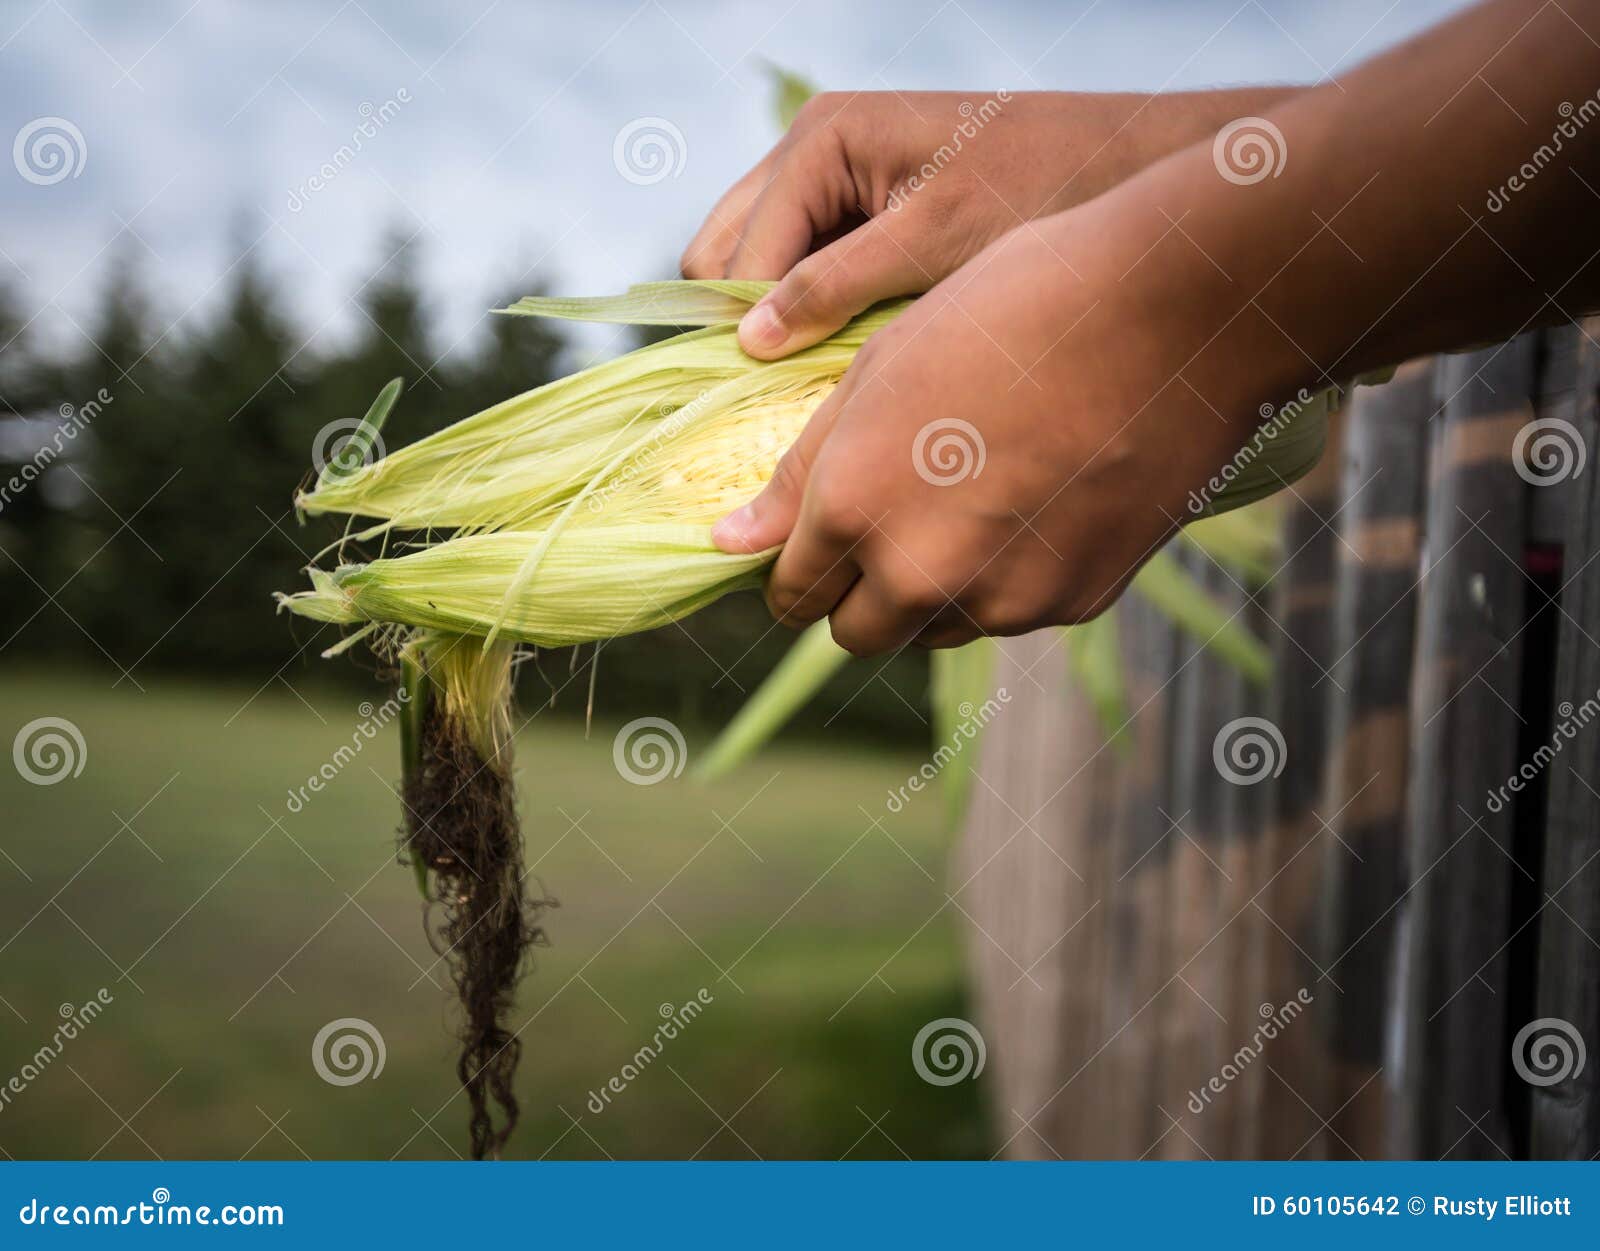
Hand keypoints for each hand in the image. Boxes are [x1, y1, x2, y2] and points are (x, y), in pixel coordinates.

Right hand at [681, 88, 1296, 359]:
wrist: (1132, 166)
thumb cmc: (1044, 188)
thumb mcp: (934, 243)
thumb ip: (835, 287)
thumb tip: (748, 343)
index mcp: (821, 143)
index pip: (732, 255)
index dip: (742, 331)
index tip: (765, 409)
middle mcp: (814, 155)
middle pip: (724, 258)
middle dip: (744, 323)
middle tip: (786, 398)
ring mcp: (838, 188)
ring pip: (760, 272)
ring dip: (776, 324)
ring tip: (817, 386)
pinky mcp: (867, 222)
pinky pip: (806, 276)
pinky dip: (812, 317)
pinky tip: (852, 361)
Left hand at [710, 210, 1288, 654]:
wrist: (1167, 314)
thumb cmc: (1010, 311)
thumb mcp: (881, 369)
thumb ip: (800, 472)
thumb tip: (730, 544)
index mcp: (853, 510)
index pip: (791, 595)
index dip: (794, 571)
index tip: (810, 548)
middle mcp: (920, 574)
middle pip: (856, 634)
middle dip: (857, 594)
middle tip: (888, 524)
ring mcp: (1003, 598)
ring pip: (934, 630)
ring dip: (931, 591)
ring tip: (972, 498)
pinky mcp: (1073, 603)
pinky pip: (1012, 613)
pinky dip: (1008, 579)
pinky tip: (1036, 501)